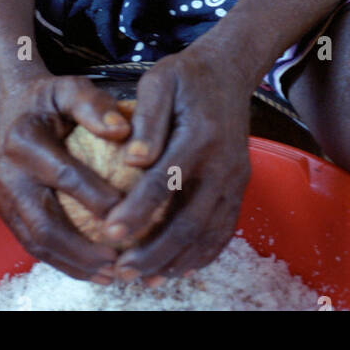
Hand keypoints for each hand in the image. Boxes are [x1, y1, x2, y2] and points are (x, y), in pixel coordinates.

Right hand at [0, 74, 134, 281]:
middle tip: (119, 259)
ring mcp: (2, 196)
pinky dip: (61, 261)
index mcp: (24, 140)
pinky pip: (32, 243)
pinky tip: (90, 269)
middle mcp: (7, 172)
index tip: (128, 212)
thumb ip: (94, 104)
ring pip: (36, 241)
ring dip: (73, 263)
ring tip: (109, 273)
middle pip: (44, 221)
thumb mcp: (71, 87)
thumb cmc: (52, 100)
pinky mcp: (4, 211)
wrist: (16, 108)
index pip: (63, 175)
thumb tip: (122, 130)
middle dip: (82, 248)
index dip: (95, 197)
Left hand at [98, 44, 252, 283]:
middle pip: (190, 220)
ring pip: (208, 233)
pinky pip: (223, 229)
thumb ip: (146, 120)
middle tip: (123, 270)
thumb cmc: (186, 76)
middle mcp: (222, 163)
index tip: (110, 231)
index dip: (137, 211)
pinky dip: (202, 254)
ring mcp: (235, 178)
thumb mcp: (159, 81)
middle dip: (156, 252)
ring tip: (146, 279)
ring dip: (178, 260)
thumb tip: (132, 161)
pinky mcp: (239, 186)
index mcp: (199, 136)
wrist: (230, 70)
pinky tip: (178, 267)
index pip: (165, 182)